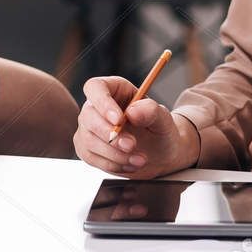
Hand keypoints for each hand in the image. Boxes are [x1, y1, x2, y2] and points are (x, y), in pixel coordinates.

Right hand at [75, 76, 199, 178]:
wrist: (159, 153)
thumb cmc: (159, 130)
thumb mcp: (163, 118)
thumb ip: (151, 111)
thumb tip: (132, 111)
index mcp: (114, 89)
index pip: (95, 87)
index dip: (103, 103)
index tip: (118, 120)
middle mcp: (97, 107)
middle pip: (88, 117)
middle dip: (110, 136)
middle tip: (132, 145)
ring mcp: (89, 129)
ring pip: (89, 141)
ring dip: (116, 154)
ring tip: (140, 159)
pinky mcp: (88, 149)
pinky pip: (92, 158)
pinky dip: (113, 164)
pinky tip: (130, 164)